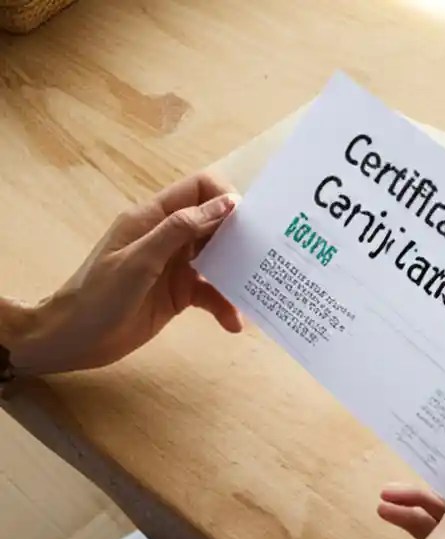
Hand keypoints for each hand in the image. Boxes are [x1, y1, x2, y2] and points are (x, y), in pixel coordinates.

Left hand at [3, 172, 242, 375]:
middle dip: (241, 236)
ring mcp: (176, 265)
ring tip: (256, 291)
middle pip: (215, 222)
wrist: (75, 339)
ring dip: (238, 274)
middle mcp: (168, 237)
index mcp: (153, 218)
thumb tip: (226, 204)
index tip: (248, 223)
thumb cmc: (99, 295)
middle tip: (265, 256)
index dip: (225, 197)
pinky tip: (233, 323)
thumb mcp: (139, 260)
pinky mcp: (180, 293)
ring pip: (219, 258)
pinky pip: (212, 292)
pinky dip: (225, 305)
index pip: (198, 189)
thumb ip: (181, 230)